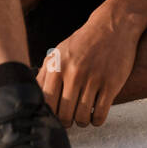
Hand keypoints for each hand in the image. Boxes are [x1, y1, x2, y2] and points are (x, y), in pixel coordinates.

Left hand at [35, 5, 139, 126]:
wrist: (113, 26)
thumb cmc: (83, 42)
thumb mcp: (59, 52)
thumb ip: (45, 74)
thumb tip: (33, 97)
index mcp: (57, 66)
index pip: (47, 103)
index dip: (50, 115)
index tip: (55, 116)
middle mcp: (74, 73)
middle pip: (65, 115)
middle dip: (67, 121)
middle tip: (71, 118)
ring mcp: (93, 79)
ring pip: (83, 118)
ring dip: (83, 121)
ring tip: (84, 115)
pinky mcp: (111, 84)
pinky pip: (100, 115)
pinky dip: (97, 120)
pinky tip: (96, 114)